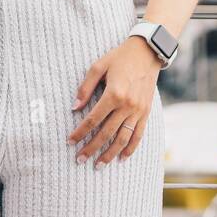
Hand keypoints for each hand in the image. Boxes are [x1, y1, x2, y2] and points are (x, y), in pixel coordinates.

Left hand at [68, 36, 160, 164]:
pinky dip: (130, 148)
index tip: (70, 142)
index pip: (93, 119)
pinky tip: (121, 158)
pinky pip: (138, 135)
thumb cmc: (119, 57)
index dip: (80, 132)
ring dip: (110, 154)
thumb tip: (74, 107)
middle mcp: (127, 105)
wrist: (147, 52)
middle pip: (106, 133)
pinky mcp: (146, 112)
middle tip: (80, 160)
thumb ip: (85, 88)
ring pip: (123, 139)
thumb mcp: (98, 66)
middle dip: (91, 148)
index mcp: (114, 93)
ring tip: (99, 165)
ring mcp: (138, 111)